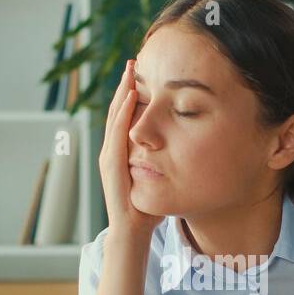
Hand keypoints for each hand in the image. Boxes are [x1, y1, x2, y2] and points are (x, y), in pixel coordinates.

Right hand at [99, 59, 162, 241]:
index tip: (143, 71)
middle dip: (125, 85)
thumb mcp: (158, 177)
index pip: (126, 116)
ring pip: (114, 117)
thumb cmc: (146, 209)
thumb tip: (184, 148)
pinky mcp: (111, 166)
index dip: (132, 93)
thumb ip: (165, 161)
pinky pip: (116, 134)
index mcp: (121, 151)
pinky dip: (122, 114)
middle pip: (117, 110)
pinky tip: (130, 97)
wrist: (132, 234)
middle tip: (133, 60)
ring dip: (121, 93)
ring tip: (130, 71)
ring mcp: (109, 158)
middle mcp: (112, 151)